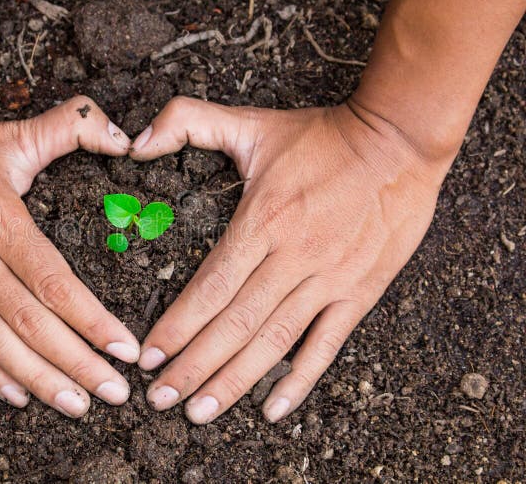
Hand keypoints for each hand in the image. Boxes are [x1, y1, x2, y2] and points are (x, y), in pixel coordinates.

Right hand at [0, 96, 139, 417]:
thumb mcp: (12, 133)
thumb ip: (74, 128)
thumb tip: (126, 138)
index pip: (54, 283)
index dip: (92, 321)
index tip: (125, 350)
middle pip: (30, 322)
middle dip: (77, 363)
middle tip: (115, 392)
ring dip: (38, 378)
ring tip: (76, 405)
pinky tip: (17, 395)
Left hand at [129, 96, 452, 423]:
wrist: (399, 141)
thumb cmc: (322, 137)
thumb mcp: (251, 122)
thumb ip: (187, 122)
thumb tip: (135, 142)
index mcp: (262, 220)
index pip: (210, 286)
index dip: (176, 326)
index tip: (149, 357)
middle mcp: (293, 257)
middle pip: (234, 324)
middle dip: (193, 367)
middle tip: (160, 399)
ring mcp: (329, 279)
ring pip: (274, 342)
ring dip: (234, 381)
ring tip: (200, 412)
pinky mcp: (359, 292)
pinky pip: (326, 345)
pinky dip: (299, 381)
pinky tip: (272, 409)